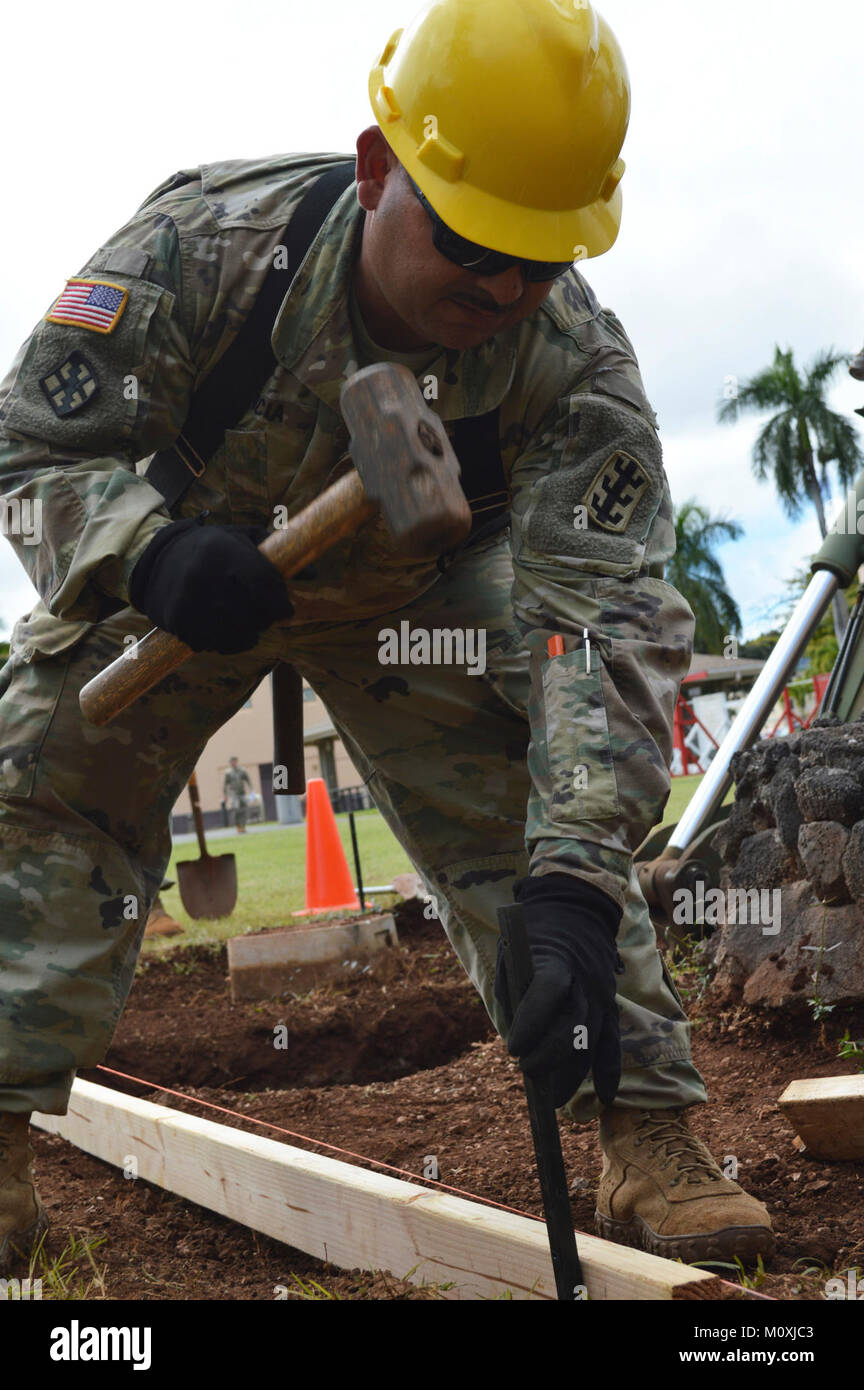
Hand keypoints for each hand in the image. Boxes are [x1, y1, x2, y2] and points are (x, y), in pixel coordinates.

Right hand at [129, 513, 294, 653]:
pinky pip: (213, 645)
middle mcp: (205, 577)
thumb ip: (274, 555)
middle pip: (253, 616)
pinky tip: (220, 627)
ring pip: (235, 635)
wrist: (156, 559)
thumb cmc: (210, 549)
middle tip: (262, 616)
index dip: (281, 604)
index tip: (285, 611)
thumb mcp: (240, 540)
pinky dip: (222, 642)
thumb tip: (313, 575)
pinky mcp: (178, 622)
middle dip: (264, 620)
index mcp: (224, 552)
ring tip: (243, 623)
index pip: (264, 585)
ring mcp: (189, 602)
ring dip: (246, 635)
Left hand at [494, 873, 622, 1108]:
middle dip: (548, 1056)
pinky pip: (613, 1040)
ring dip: (573, 1073)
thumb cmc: (534, 934)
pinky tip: (605, 1096)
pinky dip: (609, 1069)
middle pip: (572, 1025)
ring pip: (591, 1040)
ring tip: (553, 1099)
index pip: (546, 994)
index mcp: (556, 959)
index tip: (513, 1049)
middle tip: (526, 1070)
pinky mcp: (609, 1004)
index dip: (531, 1024)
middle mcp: (584, 979)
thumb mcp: (512, 950)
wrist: (576, 909)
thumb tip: (513, 1039)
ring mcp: (601, 993)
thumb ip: (512, 992)